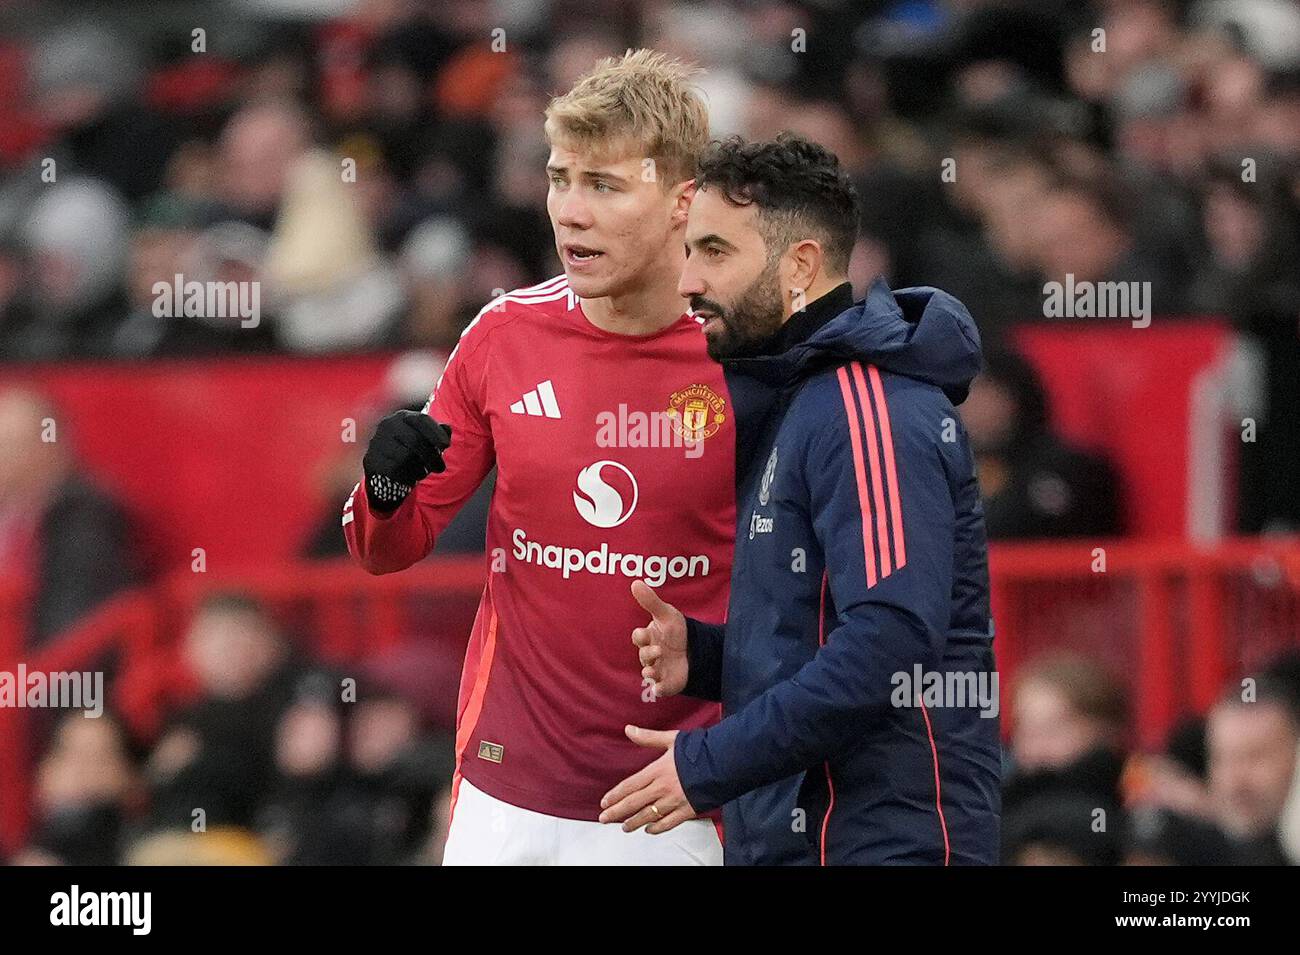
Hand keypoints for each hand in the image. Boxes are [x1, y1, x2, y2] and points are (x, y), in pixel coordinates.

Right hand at [362, 410, 451, 511]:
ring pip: (405, 457)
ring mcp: (377, 441)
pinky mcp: (371, 459)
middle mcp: (388, 425)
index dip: (436, 432)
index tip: (446, 445)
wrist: (382, 466)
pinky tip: (412, 478)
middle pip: (416, 440)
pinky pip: (395, 470)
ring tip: (424, 472)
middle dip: (432, 456)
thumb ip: (438, 433)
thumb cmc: (409, 449)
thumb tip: (447, 429)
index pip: (422, 420)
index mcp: (403, 416)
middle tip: (440, 467)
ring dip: (420, 468)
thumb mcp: (424, 438)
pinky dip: (408, 476)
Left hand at [599, 726, 697, 832]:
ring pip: (649, 816)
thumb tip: (628, 729)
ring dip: (634, 822)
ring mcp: (674, 801)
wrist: (723, 763)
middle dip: (617, 812)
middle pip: (634, 803)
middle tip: (603, 819)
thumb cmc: (698, 750)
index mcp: (657, 770)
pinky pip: (668, 823)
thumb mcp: (671, 739)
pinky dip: (657, 828)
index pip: (630, 785)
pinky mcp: (687, 811)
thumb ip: (648, 737)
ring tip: (624, 827)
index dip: (615, 795)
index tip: (604, 802)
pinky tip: (649, 830)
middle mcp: (662, 788)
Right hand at [631, 580, 687, 697]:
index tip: (647, 634)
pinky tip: (660, 689)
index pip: (638, 637)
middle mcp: (650, 654)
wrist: (695, 650)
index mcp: (648, 638)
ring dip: (650, 671)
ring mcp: (657, 669)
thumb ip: (650, 601)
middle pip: (643, 654)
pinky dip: (659, 689)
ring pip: (648, 672)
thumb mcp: (666, 614)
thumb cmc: (677, 631)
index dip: (641, 636)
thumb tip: (634, 582)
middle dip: (648, 653)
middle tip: (659, 650)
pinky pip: (659, 689)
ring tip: (655, 670)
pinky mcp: (666, 683)